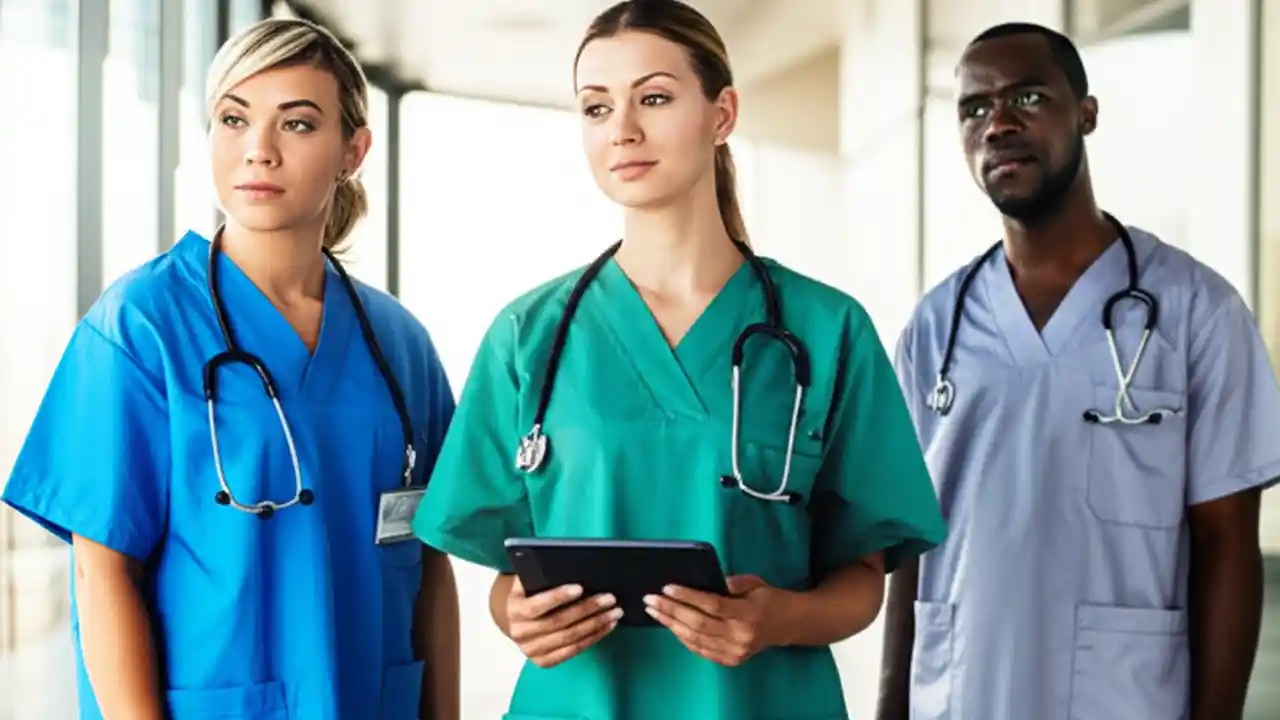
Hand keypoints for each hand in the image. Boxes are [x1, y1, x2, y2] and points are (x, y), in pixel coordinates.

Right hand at [505, 576, 621, 667]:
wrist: (515, 620)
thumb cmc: (529, 594)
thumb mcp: (529, 581)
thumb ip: (541, 574)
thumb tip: (570, 566)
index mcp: (514, 610)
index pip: (536, 605)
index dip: (558, 597)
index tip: (580, 588)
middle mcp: (520, 633)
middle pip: (558, 622)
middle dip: (587, 609)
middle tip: (610, 598)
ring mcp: (531, 651)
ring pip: (569, 638)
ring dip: (596, 625)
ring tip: (615, 612)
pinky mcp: (544, 662)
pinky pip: (573, 651)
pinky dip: (593, 638)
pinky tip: (607, 626)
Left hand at [643, 574, 790, 666]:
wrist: (788, 624)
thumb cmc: (768, 598)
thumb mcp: (754, 583)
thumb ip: (729, 582)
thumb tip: (698, 583)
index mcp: (748, 614)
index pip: (712, 605)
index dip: (687, 597)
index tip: (667, 587)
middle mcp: (740, 636)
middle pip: (698, 624)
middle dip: (671, 610)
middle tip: (650, 599)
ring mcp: (735, 652)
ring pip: (695, 639)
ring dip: (671, 624)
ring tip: (653, 611)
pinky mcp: (730, 660)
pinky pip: (700, 650)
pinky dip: (682, 637)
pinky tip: (670, 625)